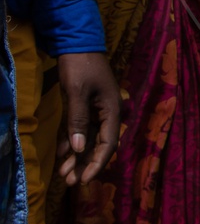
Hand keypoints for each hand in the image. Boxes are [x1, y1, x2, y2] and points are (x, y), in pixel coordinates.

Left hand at [56, 51, 120, 185]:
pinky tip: (62, 155)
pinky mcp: (87, 106)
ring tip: (63, 174)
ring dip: (77, 157)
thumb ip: (78, 121)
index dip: (96, 164)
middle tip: (69, 182)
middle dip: (84, 165)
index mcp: (112, 110)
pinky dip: (72, 142)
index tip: (84, 180)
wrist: (77, 41)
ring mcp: (97, 110)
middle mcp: (108, 113)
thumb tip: (80, 149)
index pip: (108, 144)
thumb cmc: (80, 66)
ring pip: (89, 140)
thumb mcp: (77, 93)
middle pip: (99, 145)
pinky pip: (81, 130)